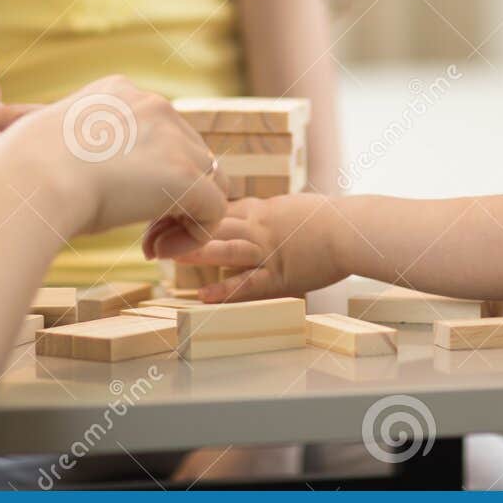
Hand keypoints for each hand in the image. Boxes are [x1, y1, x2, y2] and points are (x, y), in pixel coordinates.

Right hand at [0, 76, 228, 253]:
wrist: (27, 181)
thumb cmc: (19, 172)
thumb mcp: (49, 145)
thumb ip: (80, 149)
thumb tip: (77, 168)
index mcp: (117, 92)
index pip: (158, 131)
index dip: (147, 173)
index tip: (117, 202)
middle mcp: (151, 104)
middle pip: (188, 154)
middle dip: (168, 195)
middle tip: (141, 233)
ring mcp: (173, 138)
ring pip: (206, 181)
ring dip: (181, 216)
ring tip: (149, 245)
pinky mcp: (186, 176)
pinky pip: (214, 209)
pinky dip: (195, 235)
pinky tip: (157, 251)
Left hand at [168, 192, 348, 301]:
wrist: (354, 230)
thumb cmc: (328, 219)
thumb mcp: (289, 207)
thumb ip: (261, 211)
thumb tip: (242, 212)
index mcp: (259, 210)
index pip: (214, 206)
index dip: (184, 209)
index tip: (157, 212)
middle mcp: (259, 227)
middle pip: (211, 223)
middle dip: (178, 228)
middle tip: (148, 234)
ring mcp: (269, 251)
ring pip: (225, 247)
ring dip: (193, 251)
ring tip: (164, 254)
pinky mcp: (281, 276)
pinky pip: (250, 284)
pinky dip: (225, 290)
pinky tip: (203, 297)